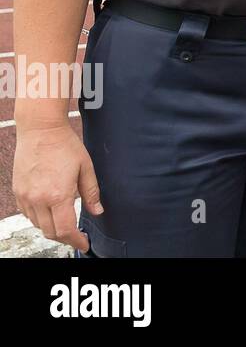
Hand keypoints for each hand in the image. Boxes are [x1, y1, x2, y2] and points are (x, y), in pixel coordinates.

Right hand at [12, 123, 101, 252]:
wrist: (40, 130)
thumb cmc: (65, 145)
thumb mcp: (86, 167)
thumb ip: (91, 192)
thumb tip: (97, 211)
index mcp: (58, 195)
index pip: (65, 229)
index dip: (75, 241)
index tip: (84, 244)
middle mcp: (38, 199)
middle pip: (50, 232)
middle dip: (65, 238)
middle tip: (77, 237)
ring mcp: (26, 196)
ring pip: (38, 225)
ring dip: (52, 229)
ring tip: (65, 224)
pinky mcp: (18, 191)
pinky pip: (28, 214)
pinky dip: (39, 219)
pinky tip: (50, 213)